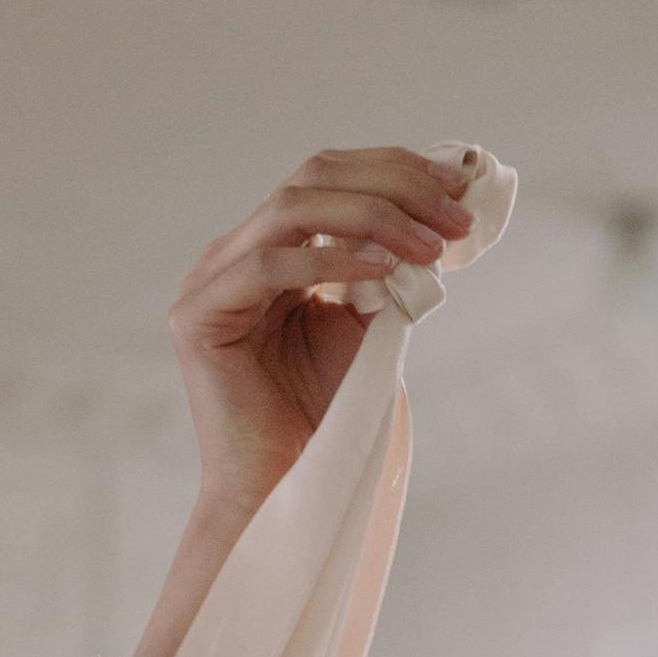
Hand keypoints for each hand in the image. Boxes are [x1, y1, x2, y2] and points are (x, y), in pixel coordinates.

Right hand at [171, 147, 476, 505]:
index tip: (460, 192)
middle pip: (313, 177)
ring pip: (292, 206)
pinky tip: (382, 270)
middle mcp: (234, 253)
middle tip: (454, 215)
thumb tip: (439, 213)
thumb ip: (386, 264)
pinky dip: (330, 258)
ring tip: (428, 247)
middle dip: (394, 185)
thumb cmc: (324, 412)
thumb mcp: (367, 320)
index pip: (330, 178)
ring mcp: (209, 281)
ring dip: (374, 217)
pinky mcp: (197, 316)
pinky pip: (268, 264)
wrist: (287, 485)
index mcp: (271, 248)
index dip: (396, 171)